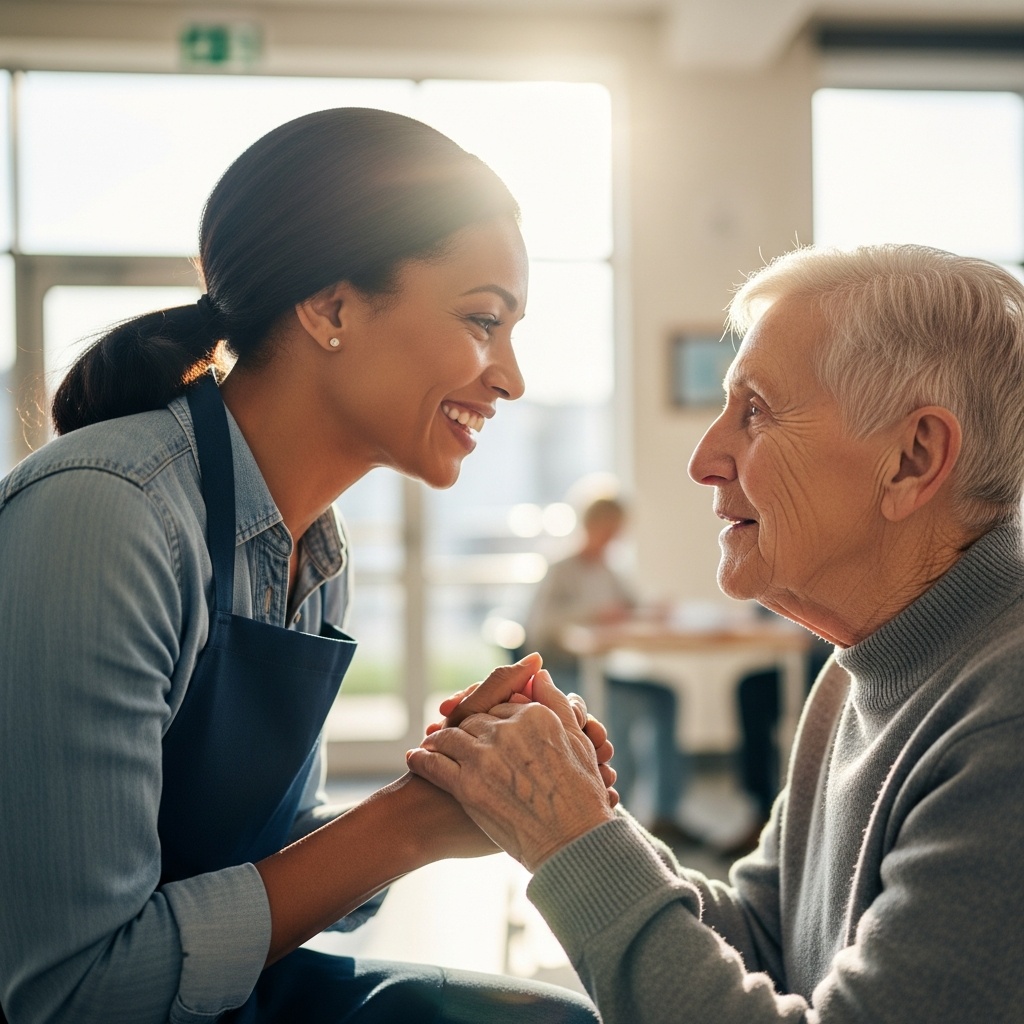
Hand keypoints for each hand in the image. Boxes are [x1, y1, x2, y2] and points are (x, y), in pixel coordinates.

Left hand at [427, 659, 618, 804]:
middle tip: (449, 731)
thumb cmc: (581, 796)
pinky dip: (421, 759)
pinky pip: (434, 765)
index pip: (502, 706)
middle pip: (474, 720)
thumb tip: (540, 674)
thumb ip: (556, 703)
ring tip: (429, 743)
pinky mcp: (467, 786)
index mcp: (534, 716)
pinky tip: (414, 758)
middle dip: (463, 726)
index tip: (481, 723)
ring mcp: (485, 757)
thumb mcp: (577, 741)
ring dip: (438, 739)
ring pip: (451, 737)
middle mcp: (507, 731)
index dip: (490, 716)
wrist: (573, 842)